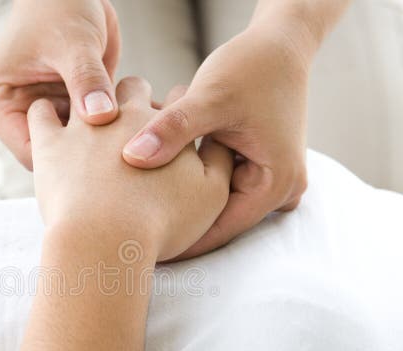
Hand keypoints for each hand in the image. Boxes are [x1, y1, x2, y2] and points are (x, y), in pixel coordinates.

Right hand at [0, 0, 120, 170]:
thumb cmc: (60, 5)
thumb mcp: (74, 44)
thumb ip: (86, 81)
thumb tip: (99, 117)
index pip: (29, 152)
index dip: (63, 164)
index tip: (100, 166)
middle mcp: (17, 110)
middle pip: (52, 156)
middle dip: (85, 158)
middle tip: (120, 157)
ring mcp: (45, 109)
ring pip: (74, 147)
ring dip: (101, 146)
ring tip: (131, 144)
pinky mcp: (69, 106)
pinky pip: (90, 131)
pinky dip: (112, 132)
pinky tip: (134, 130)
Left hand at [28, 77, 233, 261]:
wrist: (108, 240)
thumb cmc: (163, 223)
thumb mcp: (212, 196)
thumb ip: (220, 163)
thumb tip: (221, 143)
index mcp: (167, 125)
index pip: (178, 100)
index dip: (177, 110)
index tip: (172, 125)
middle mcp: (126, 115)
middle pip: (134, 88)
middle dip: (135, 97)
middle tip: (130, 121)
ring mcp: (85, 125)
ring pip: (87, 95)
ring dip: (90, 102)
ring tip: (89, 120)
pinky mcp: (50, 142)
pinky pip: (40, 114)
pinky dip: (43, 113)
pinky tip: (47, 122)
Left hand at [122, 25, 313, 258]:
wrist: (278, 44)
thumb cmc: (250, 67)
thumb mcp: (210, 99)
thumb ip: (173, 129)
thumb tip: (132, 157)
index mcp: (275, 183)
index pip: (220, 228)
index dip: (176, 242)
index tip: (133, 254)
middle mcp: (278, 190)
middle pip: (218, 223)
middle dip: (175, 230)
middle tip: (124, 247)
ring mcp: (267, 181)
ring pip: (216, 207)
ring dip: (180, 209)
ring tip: (130, 224)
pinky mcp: (254, 169)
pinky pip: (218, 188)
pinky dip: (188, 187)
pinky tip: (148, 193)